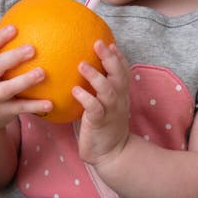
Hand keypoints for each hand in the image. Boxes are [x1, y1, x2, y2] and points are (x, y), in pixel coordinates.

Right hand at [0, 25, 52, 132]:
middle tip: (32, 49)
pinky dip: (35, 106)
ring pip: (6, 90)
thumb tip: (17, 16)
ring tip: (43, 73)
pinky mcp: (0, 113)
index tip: (14, 28)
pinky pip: (20, 108)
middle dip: (12, 58)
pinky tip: (51, 101)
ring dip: (24, 81)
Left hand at [72, 40, 130, 168]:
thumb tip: (78, 71)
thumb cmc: (103, 126)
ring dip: (95, 76)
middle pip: (118, 75)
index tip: (110, 42)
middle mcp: (118, 99)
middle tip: (97, 43)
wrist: (112, 154)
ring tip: (82, 65)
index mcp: (120, 94)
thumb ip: (97, 89)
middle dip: (110, 58)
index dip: (118, 56)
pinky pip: (94, 109)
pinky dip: (86, 98)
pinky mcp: (100, 123)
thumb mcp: (104, 104)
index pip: (123, 71)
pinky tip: (75, 90)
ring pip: (107, 90)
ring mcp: (111, 111)